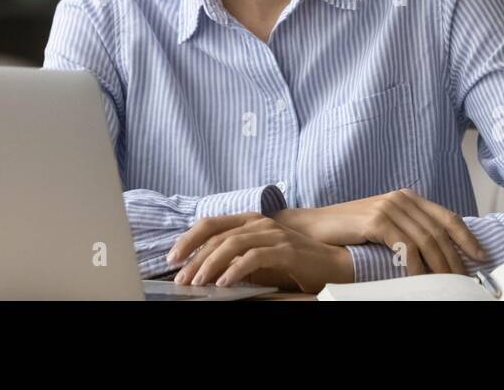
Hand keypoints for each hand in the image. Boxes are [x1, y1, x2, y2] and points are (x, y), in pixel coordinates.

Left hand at [166, 213, 353, 292]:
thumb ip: (234, 257)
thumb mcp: (257, 258)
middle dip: (195, 258)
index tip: (173, 258)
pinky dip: (236, 270)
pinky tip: (225, 283)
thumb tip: (203, 271)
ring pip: (232, 244)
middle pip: (218, 235)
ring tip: (199, 283)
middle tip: (182, 278)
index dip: (189, 239)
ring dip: (211, 265)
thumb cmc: (291, 263)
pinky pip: (254, 258)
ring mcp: (273, 234)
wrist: (330, 265)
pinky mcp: (286, 250)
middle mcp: (259, 222)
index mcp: (249, 220)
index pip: (211, 223)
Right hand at [274, 188, 485, 275]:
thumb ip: (408, 229)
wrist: (314, 226)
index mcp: (407, 197)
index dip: (466, 237)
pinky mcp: (376, 219)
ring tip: (447, 283)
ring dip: (440, 265)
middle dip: (456, 258)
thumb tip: (439, 253)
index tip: (481, 256)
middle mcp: (401, 198)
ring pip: (426, 239)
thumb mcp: (384, 225)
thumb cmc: (349, 230)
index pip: (446, 217)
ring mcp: (388, 207)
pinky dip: (416, 264)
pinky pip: (405, 245)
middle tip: (464, 280)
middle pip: (439, 230)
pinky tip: (420, 278)